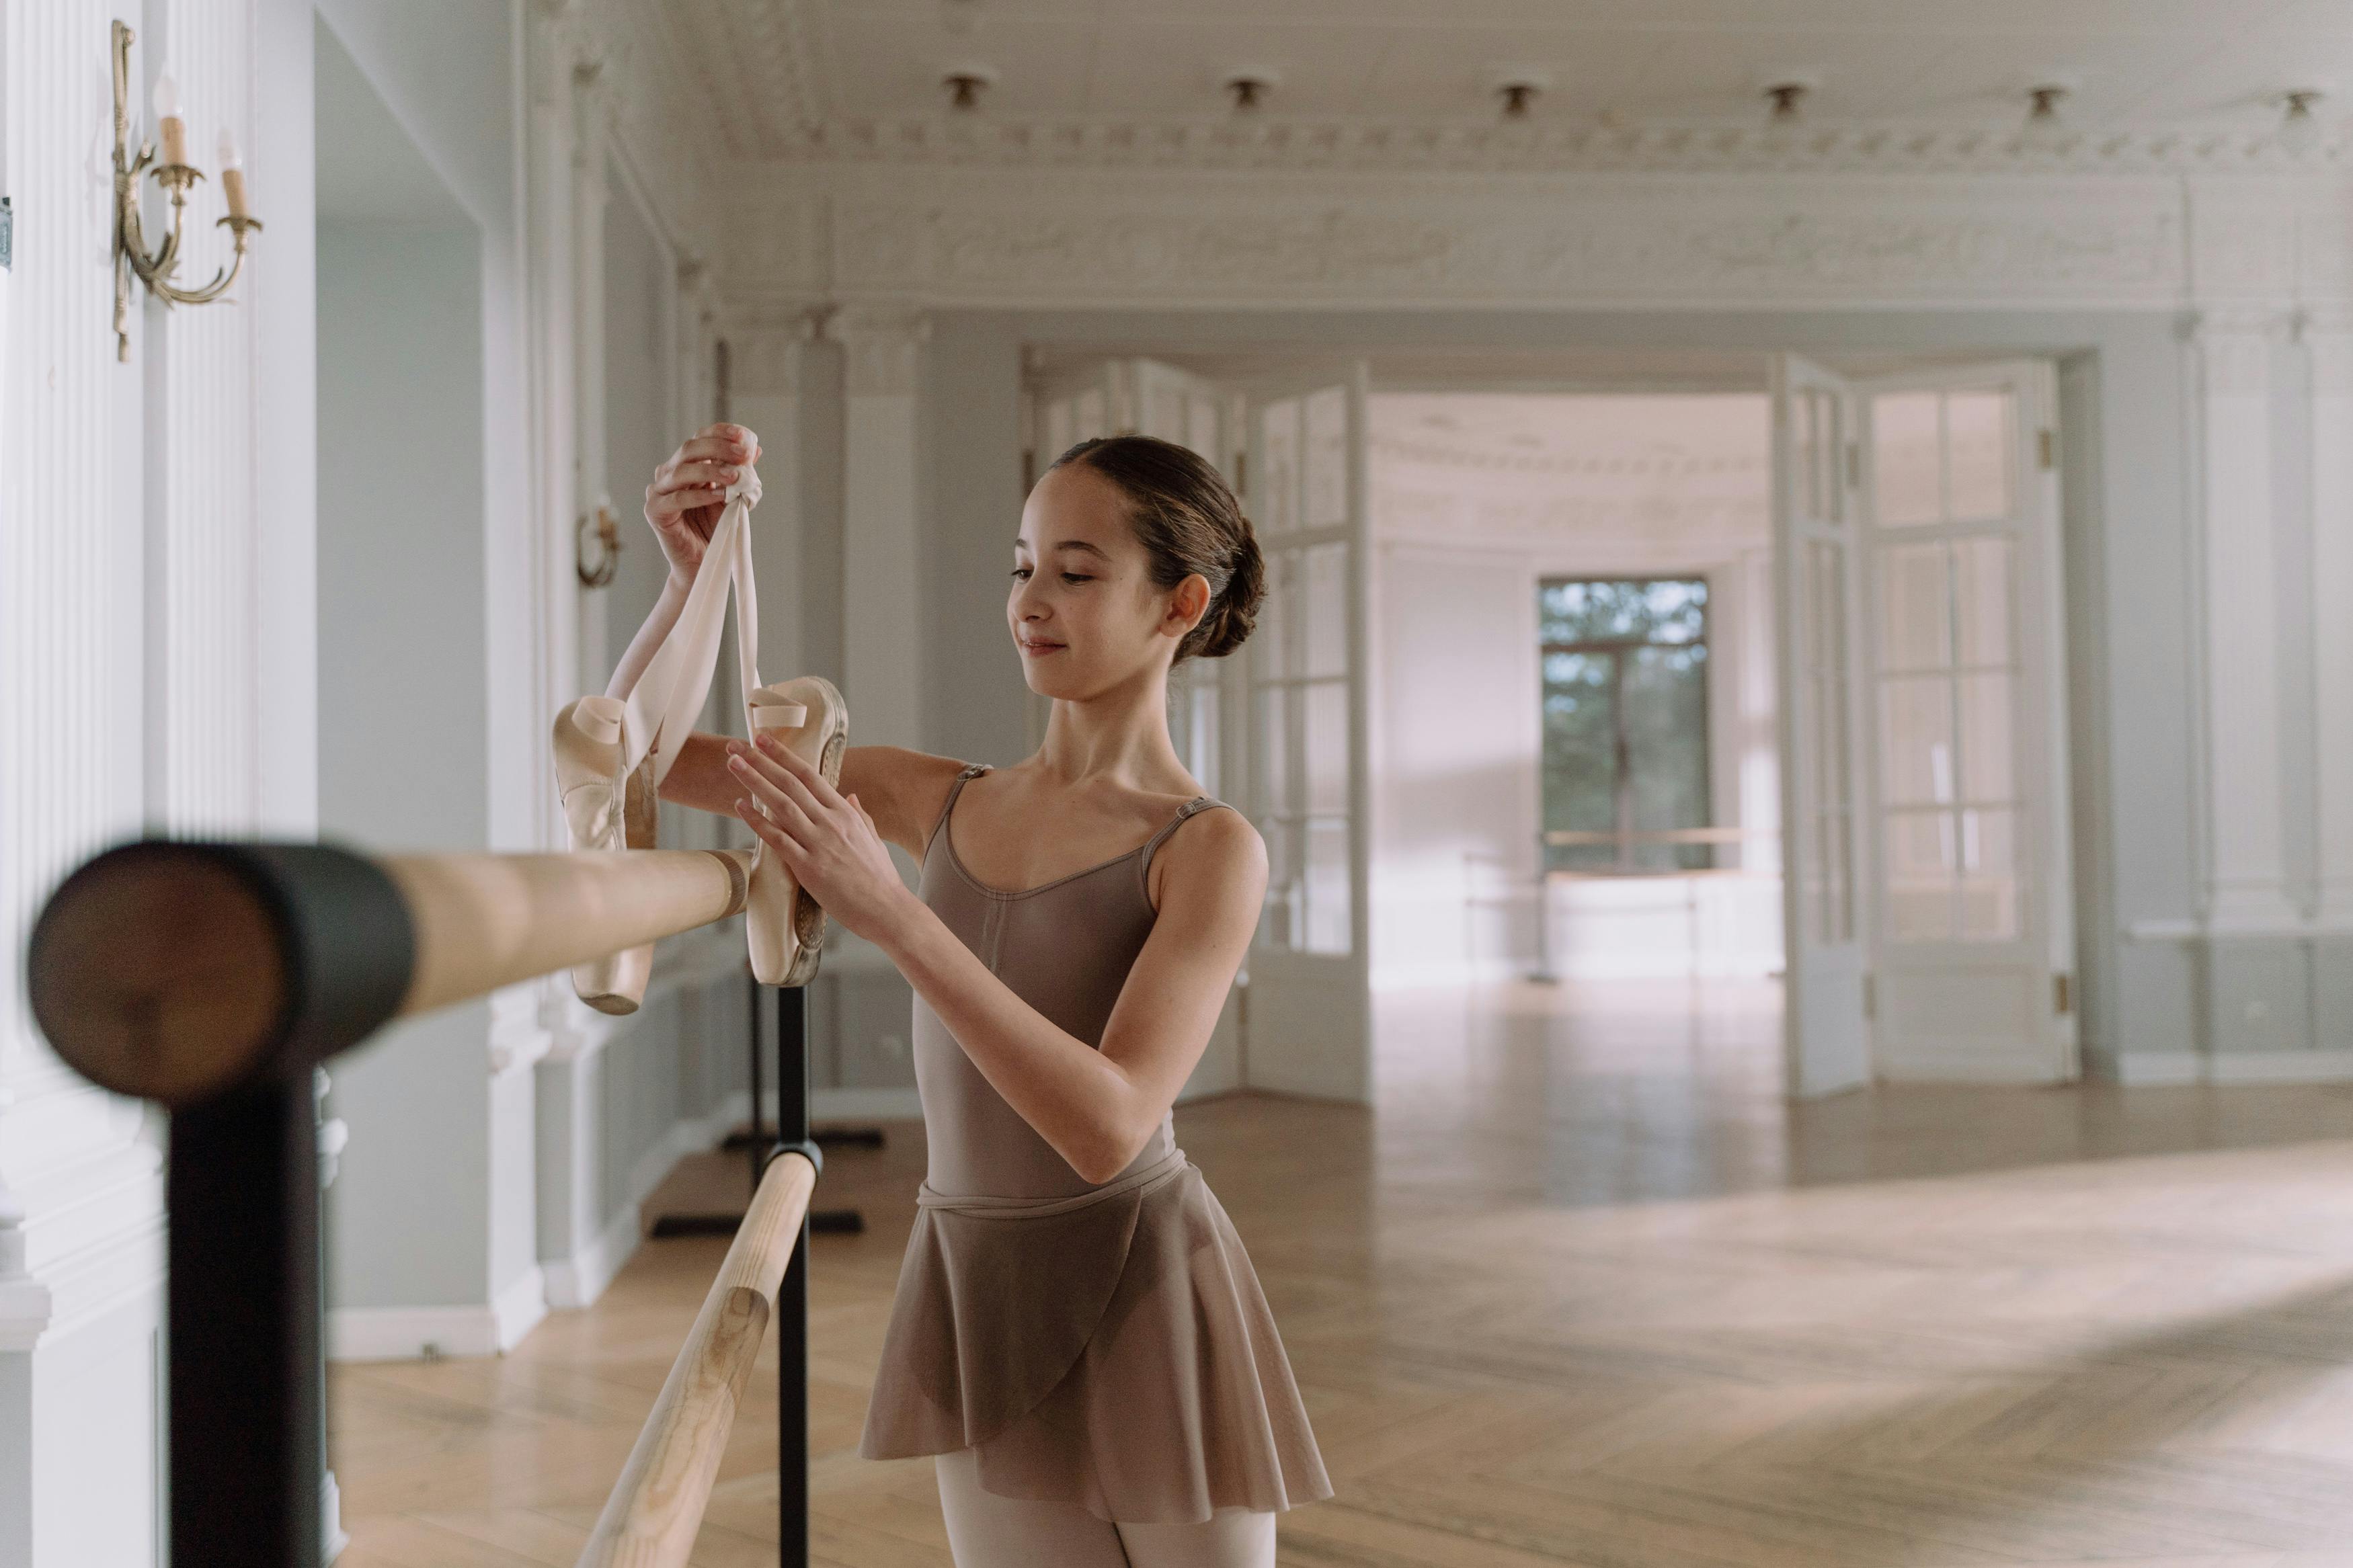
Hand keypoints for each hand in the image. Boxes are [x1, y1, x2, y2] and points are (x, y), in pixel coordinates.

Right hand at [645, 423, 760, 588]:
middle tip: (742, 454)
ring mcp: (659, 491)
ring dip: (711, 470)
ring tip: (735, 476)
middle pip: (690, 449)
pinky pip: (677, 499)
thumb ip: (740, 472)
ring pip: (682, 471)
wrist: (704, 561)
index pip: (700, 438)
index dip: (720, 433)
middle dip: (718, 448)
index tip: (744, 435)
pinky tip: (719, 495)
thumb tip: (755, 448)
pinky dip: (700, 495)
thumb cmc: (716, 527)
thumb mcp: (732, 495)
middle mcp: (669, 472)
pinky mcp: (655, 511)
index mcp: (686, 464)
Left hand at [725, 732, 912, 944]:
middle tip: (736, 746)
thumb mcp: (873, 838)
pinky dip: (757, 820)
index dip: (784, 755)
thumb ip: (860, 814)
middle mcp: (830, 822)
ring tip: (733, 765)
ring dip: (754, 781)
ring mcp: (818, 843)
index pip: (809, 775)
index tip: (764, 739)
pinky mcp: (808, 866)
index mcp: (845, 813)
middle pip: (789, 783)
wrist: (886, 909)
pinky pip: (777, 839)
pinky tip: (740, 806)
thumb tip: (850, 796)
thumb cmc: (880, 878)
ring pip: (780, 804)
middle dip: (761, 760)